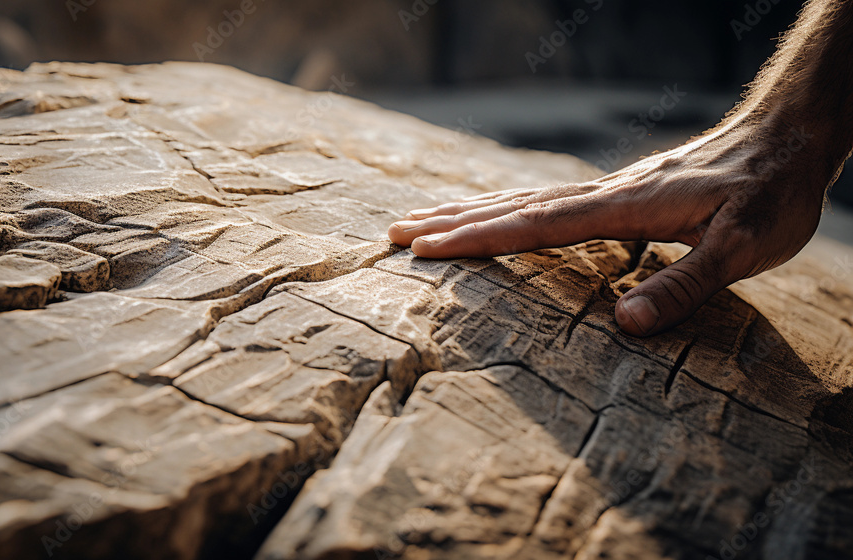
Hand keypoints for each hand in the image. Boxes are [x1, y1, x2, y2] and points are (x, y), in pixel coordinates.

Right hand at [389, 121, 831, 335]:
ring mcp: (606, 189)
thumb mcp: (743, 247)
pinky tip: (492, 211)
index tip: (425, 247)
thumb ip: (683, 285)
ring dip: (467, 209)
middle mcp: (602, 193)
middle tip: (392, 232)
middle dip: (450, 222)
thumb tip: (622, 327)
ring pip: (521, 197)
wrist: (786, 137)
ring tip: (419, 218)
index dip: (478, 238)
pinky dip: (503, 204)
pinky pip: (543, 197)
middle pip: (511, 206)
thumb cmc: (770, 195)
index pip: (534, 225)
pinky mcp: (615, 192)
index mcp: (623, 207)